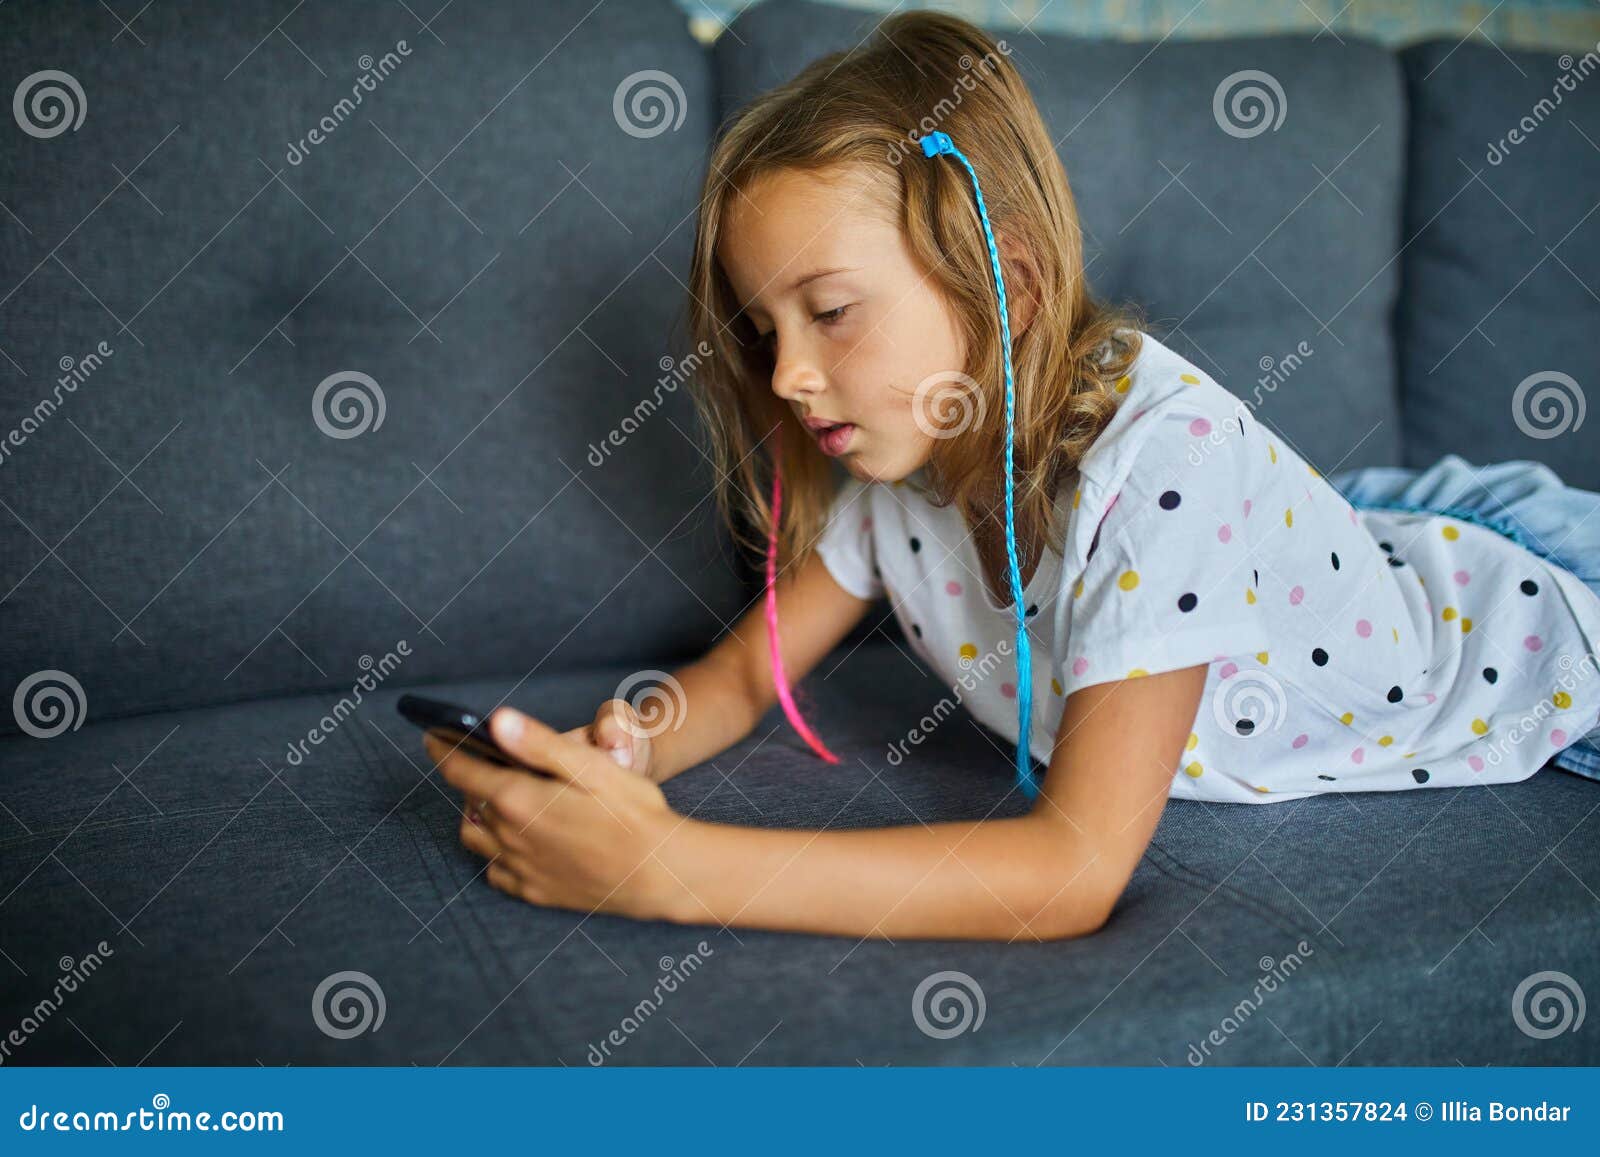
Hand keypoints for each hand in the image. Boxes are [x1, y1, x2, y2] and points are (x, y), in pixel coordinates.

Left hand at [424, 706, 681, 919]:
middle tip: (474, 760)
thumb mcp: (590, 766)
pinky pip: (496, 871)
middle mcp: (509, 837)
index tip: (432, 734)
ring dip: (476, 816)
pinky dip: (495, 852)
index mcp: (517, 799)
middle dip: (467, 777)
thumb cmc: (632, 813)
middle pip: (469, 801)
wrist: (658, 873)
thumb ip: (538, 743)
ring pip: (475, 838)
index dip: (443, 747)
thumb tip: (497, 721)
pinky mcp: (534, 891)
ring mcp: (520, 868)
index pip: (462, 769)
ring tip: (491, 800)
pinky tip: (514, 843)